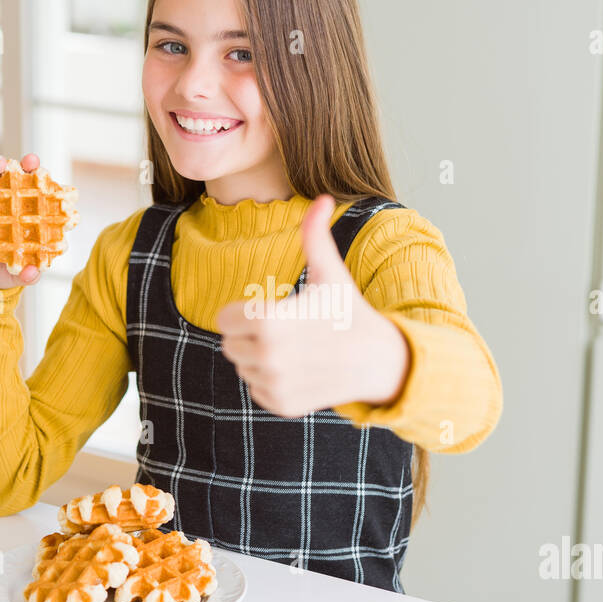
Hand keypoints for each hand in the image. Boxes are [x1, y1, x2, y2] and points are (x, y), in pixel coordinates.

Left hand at [216, 194, 410, 417]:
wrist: (378, 360)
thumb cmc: (349, 311)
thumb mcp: (331, 272)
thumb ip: (315, 235)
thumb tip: (323, 197)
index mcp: (270, 320)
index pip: (224, 318)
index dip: (245, 311)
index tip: (272, 310)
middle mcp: (268, 356)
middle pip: (228, 344)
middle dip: (248, 335)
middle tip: (284, 329)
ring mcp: (274, 383)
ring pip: (241, 367)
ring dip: (258, 358)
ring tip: (295, 349)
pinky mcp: (281, 404)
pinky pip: (255, 388)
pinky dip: (270, 381)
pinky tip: (299, 369)